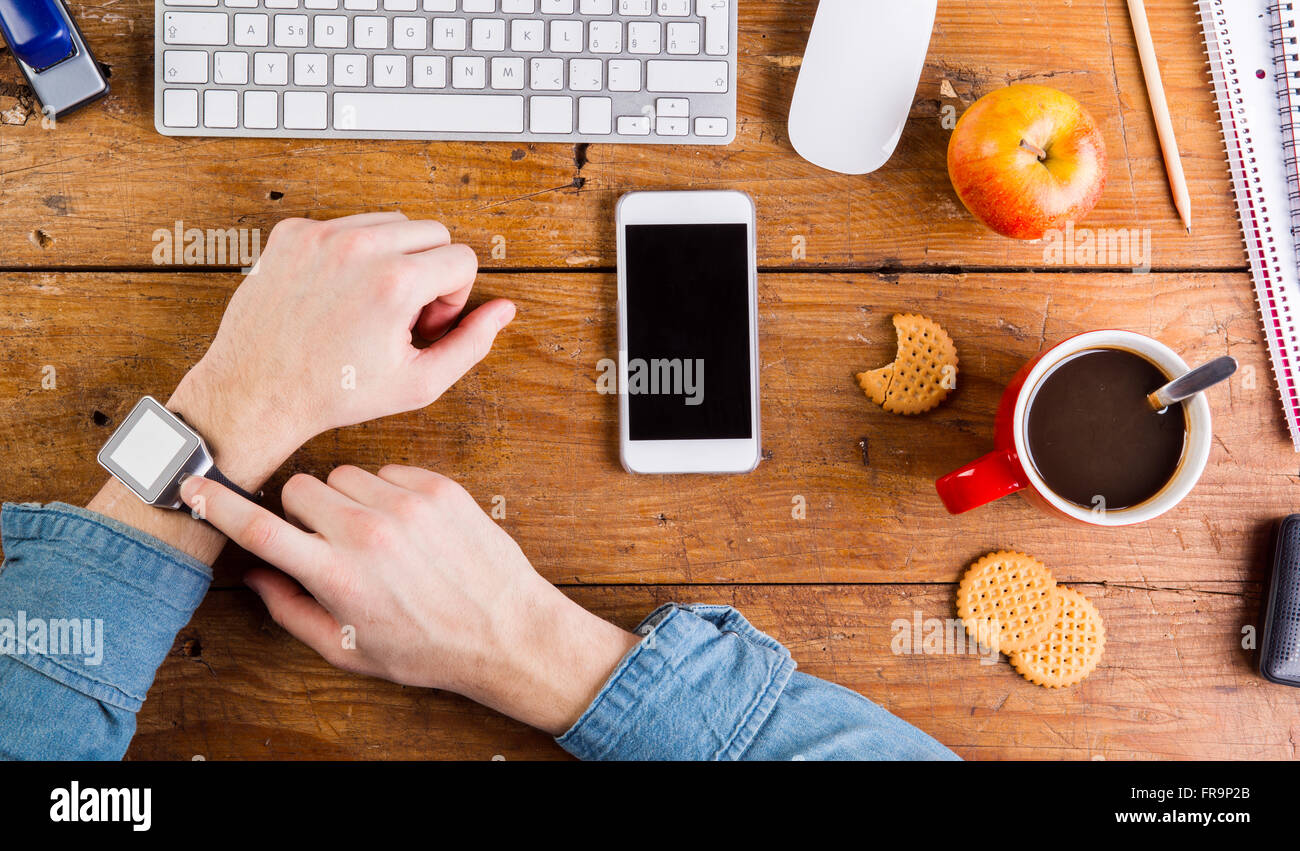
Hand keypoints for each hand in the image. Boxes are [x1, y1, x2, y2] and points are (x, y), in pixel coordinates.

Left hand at [169, 211, 515, 488]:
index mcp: (394, 282)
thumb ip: (472, 343)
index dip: (453, 297)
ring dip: (395, 257)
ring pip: (391, 222)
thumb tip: (504, 310)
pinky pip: (347, 224)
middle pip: (432, 231)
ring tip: (373, 304)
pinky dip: (354, 252)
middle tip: (403, 316)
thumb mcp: (418, 383)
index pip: (462, 257)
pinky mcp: (293, 233)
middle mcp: (358, 248)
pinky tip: (340, 293)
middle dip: (430, 271)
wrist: (257, 391)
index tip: (424, 326)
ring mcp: (321, 235)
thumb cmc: (335, 393)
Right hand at [180, 465, 639, 735]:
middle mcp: (367, 533)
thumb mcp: (347, 648)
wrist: (506, 629)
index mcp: (336, 576)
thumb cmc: (426, 648)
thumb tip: (250, 574)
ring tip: (375, 538)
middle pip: (299, 488)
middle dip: (303, 512)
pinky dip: (386, 493)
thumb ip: (289, 608)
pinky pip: (386, 470)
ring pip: (342, 475)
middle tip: (327, 542)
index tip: (192, 485)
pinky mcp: (437, 487)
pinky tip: (406, 527)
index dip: (218, 504)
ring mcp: (405, 504)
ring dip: (345, 500)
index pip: (258, 529)